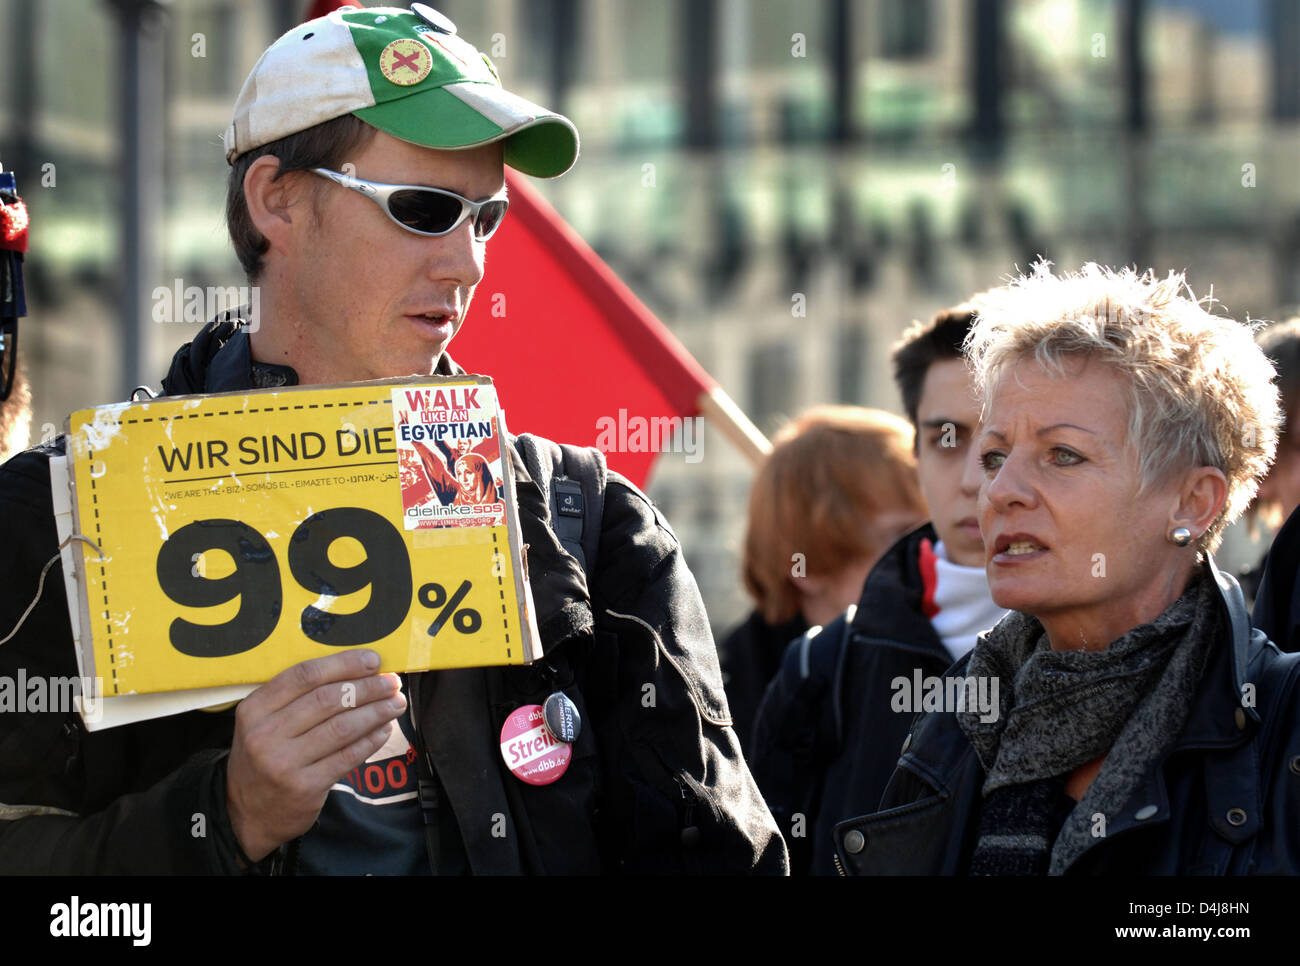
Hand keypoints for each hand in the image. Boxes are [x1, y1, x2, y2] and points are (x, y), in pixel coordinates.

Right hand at [225, 649, 404, 862]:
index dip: (344, 664)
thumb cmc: (264, 757)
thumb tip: (356, 671)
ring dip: (376, 712)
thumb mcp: (263, 723)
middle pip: (327, 700)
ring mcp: (285, 763)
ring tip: (396, 703)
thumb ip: (296, 698)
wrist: (246, 814)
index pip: (305, 676)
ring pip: (342, 727)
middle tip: (392, 682)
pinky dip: (371, 740)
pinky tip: (384, 730)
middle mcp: (266, 734)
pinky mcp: (305, 787)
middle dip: (367, 687)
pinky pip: (348, 756)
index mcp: (254, 709)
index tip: (373, 660)